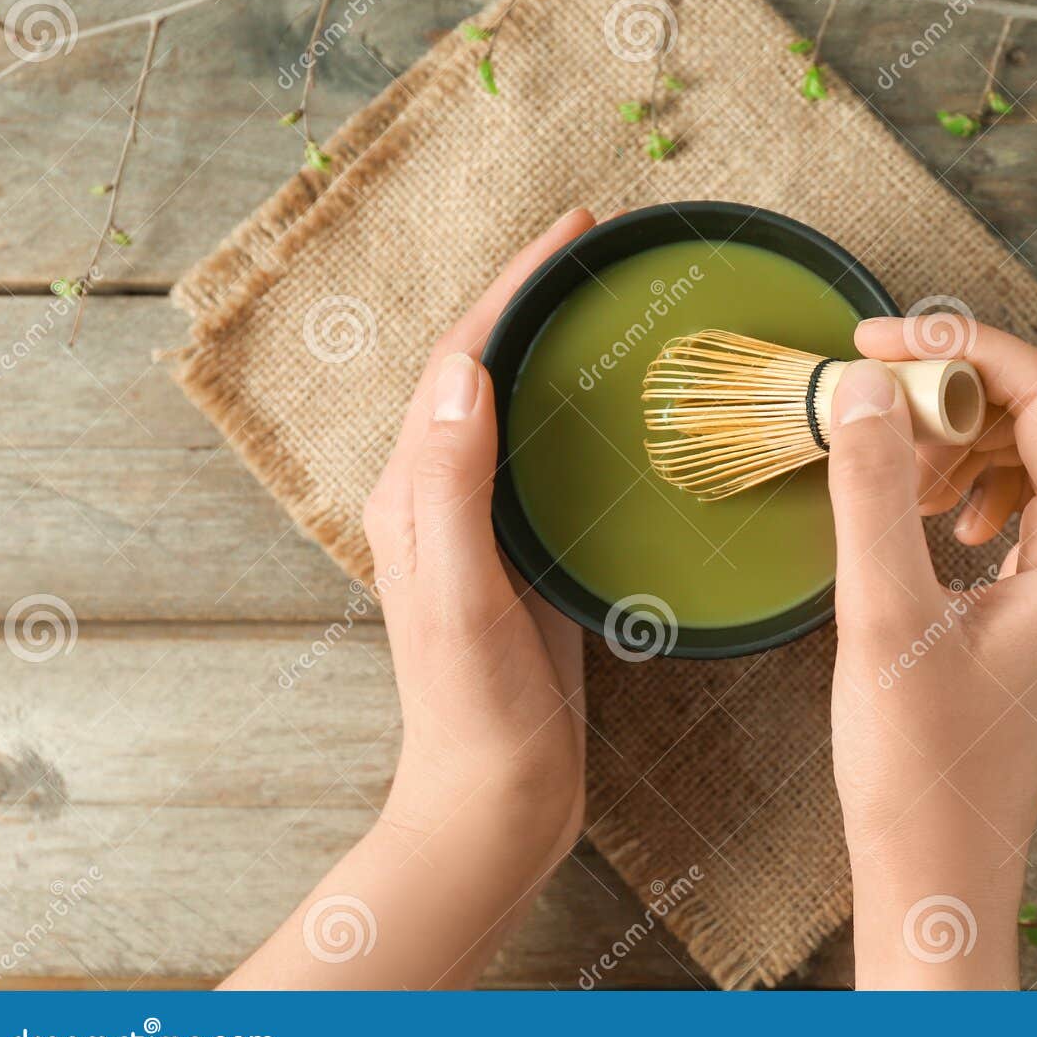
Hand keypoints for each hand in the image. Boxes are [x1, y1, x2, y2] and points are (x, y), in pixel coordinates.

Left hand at [365, 209, 592, 871]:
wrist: (496, 803)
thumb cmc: (476, 709)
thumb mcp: (461, 592)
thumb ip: (452, 481)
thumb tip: (463, 366)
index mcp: (415, 493)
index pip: (460, 358)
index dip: (513, 287)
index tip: (571, 233)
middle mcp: (439, 498)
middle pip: (484, 368)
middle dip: (534, 300)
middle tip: (599, 253)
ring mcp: (481, 529)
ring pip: (517, 410)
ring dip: (556, 349)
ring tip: (613, 308)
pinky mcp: (521, 559)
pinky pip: (545, 461)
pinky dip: (578, 414)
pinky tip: (621, 414)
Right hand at [825, 317, 1036, 988]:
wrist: (941, 864)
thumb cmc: (922, 766)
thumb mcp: (883, 617)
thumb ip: (872, 490)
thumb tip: (862, 385)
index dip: (962, 346)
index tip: (875, 342)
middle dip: (955, 394)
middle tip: (869, 401)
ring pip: (1032, 459)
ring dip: (957, 441)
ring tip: (891, 475)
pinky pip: (1022, 508)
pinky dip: (965, 489)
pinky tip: (920, 520)